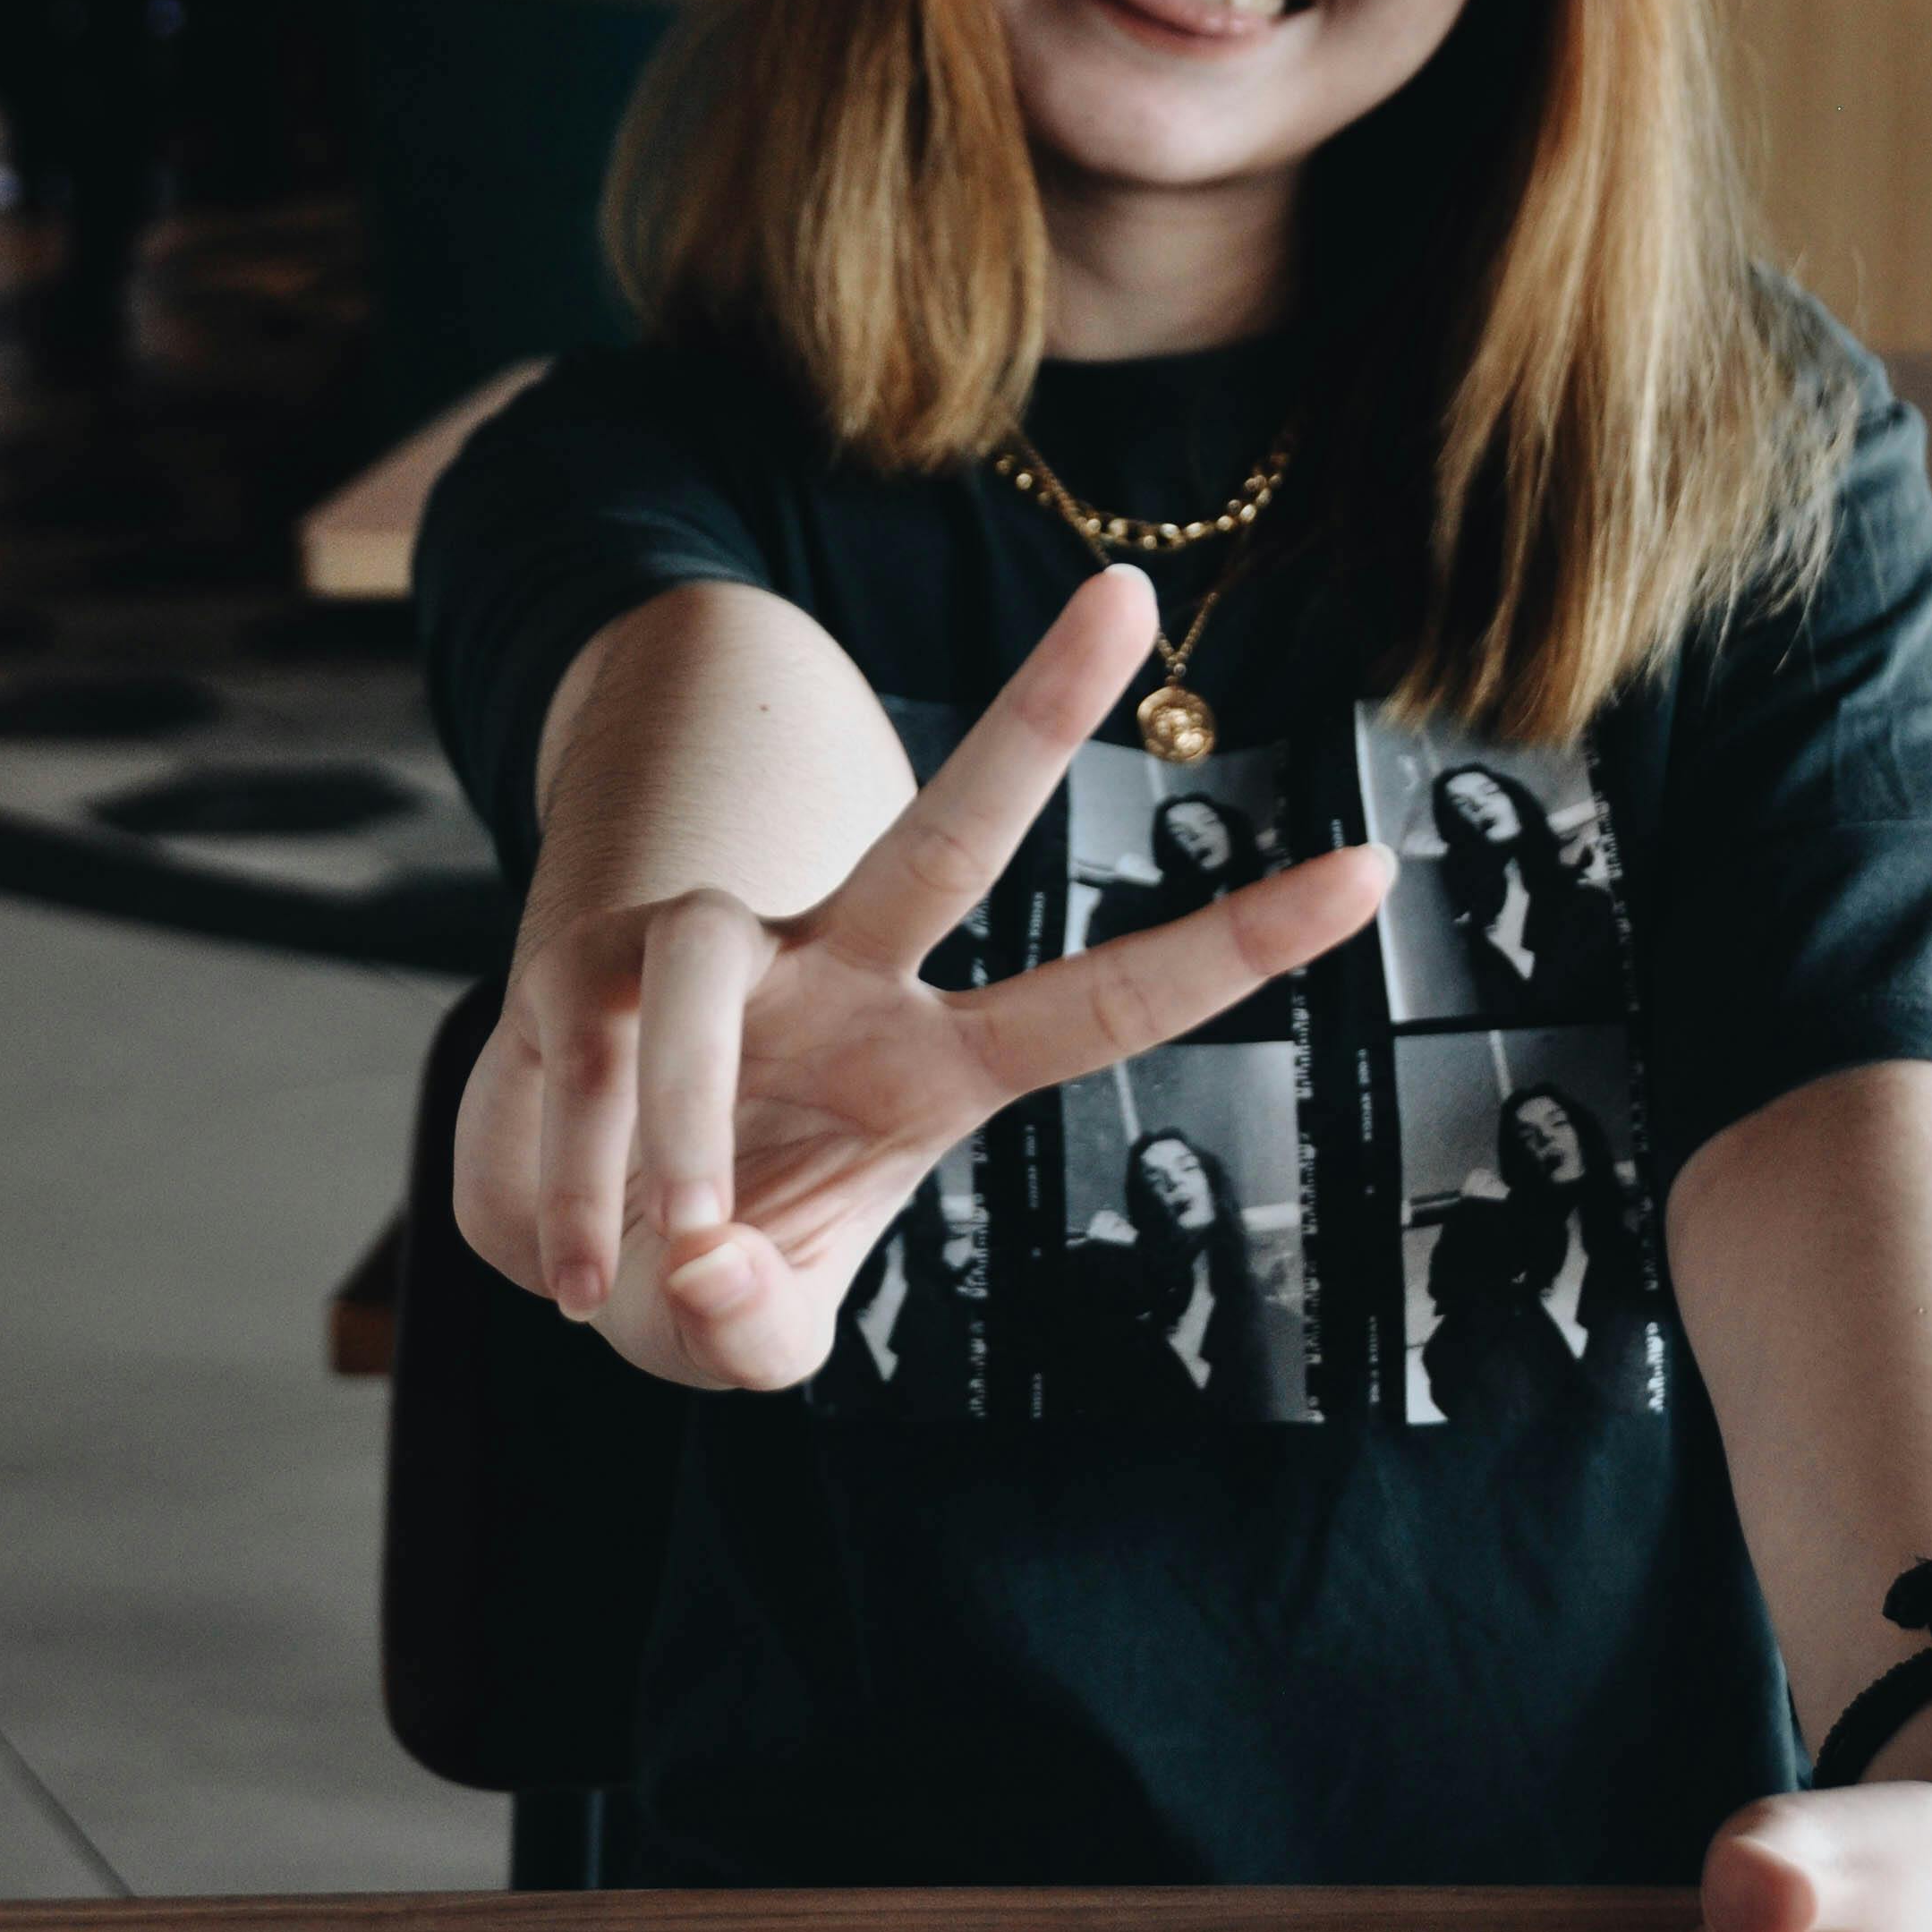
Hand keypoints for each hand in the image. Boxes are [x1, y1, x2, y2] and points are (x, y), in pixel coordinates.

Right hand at [454, 568, 1392, 1392]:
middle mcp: (843, 972)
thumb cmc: (704, 1268)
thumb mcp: (752, 1336)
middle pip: (950, 828)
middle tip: (1131, 596)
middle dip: (1037, 710)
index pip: (1104, 1002)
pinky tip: (563, 1273)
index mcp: (932, 1064)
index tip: (1373, 870)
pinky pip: (584, 1071)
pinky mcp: (586, 971)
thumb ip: (762, 1334)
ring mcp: (715, 957)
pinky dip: (569, 1190)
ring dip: (678, 1140)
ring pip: (697, 983)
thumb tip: (712, 1275)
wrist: (558, 1234)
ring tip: (650, 1272)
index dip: (1237, 945)